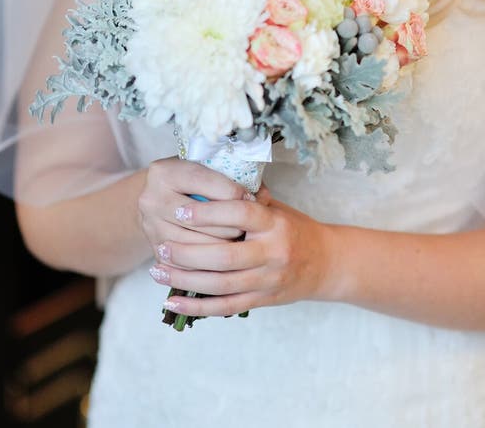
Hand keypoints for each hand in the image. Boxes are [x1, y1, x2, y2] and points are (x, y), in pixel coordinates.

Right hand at [138, 157, 269, 257]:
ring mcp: (151, 227)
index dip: (231, 191)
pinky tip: (225, 257)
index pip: (203, 181)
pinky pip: (189, 264)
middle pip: (199, 217)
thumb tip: (262, 197)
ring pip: (195, 244)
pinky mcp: (156, 251)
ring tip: (240, 242)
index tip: (252, 200)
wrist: (162, 200)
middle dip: (229, 223)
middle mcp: (151, 199)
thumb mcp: (208, 171)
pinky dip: (210, 263)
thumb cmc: (194, 183)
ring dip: (222, 245)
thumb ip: (233, 178)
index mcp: (164, 172)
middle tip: (249, 227)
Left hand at [150, 189, 337, 316]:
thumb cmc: (295, 228)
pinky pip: (224, 306)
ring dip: (185, 279)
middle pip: (224, 256)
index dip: (208, 212)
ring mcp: (268, 280)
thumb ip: (246, 199)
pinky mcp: (263, 301)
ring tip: (157, 270)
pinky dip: (196, 306)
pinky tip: (172, 301)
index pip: (240, 214)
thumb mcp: (276, 208)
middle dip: (188, 251)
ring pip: (220, 284)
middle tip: (161, 243)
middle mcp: (273, 253)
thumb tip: (208, 179)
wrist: (327, 263)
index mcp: (275, 223)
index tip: (181, 208)